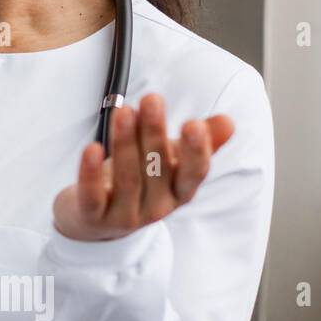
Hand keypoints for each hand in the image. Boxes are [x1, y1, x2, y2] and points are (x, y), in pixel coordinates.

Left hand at [52, 94, 233, 241]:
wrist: (95, 221)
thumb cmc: (138, 182)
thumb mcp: (170, 162)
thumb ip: (199, 143)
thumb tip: (228, 121)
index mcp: (180, 191)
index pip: (194, 174)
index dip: (196, 152)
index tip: (194, 124)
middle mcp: (157, 207)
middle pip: (157, 169)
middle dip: (154, 133)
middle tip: (151, 99)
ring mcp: (125, 215)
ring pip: (127, 178)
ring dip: (125, 142)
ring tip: (123, 111)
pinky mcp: (94, 217)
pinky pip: (93, 196)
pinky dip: (91, 173)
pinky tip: (91, 149)